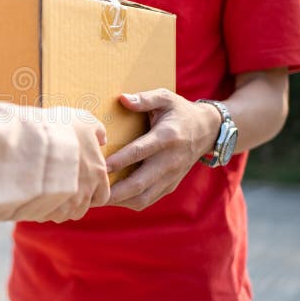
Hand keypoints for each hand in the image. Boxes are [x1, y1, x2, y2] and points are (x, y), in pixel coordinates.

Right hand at [44, 112, 109, 222]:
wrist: (35, 140)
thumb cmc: (61, 128)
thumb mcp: (85, 120)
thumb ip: (97, 130)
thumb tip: (102, 138)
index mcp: (97, 174)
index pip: (102, 196)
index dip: (93, 193)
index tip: (82, 186)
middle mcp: (84, 193)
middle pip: (81, 208)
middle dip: (74, 202)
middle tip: (62, 191)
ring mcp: (64, 203)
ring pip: (63, 214)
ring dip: (57, 207)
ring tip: (46, 195)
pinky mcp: (45, 208)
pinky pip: (45, 215)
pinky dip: (42, 210)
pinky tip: (35, 198)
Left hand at [105, 89, 220, 210]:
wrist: (208, 130)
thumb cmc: (179, 111)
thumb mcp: (166, 98)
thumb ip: (145, 99)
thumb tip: (122, 99)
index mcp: (167, 137)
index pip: (139, 152)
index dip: (119, 161)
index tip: (100, 166)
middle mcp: (170, 160)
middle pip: (140, 182)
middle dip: (114, 190)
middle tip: (91, 191)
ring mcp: (171, 176)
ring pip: (143, 197)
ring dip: (119, 200)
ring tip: (97, 199)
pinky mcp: (171, 185)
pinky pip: (149, 200)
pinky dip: (129, 202)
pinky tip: (112, 199)